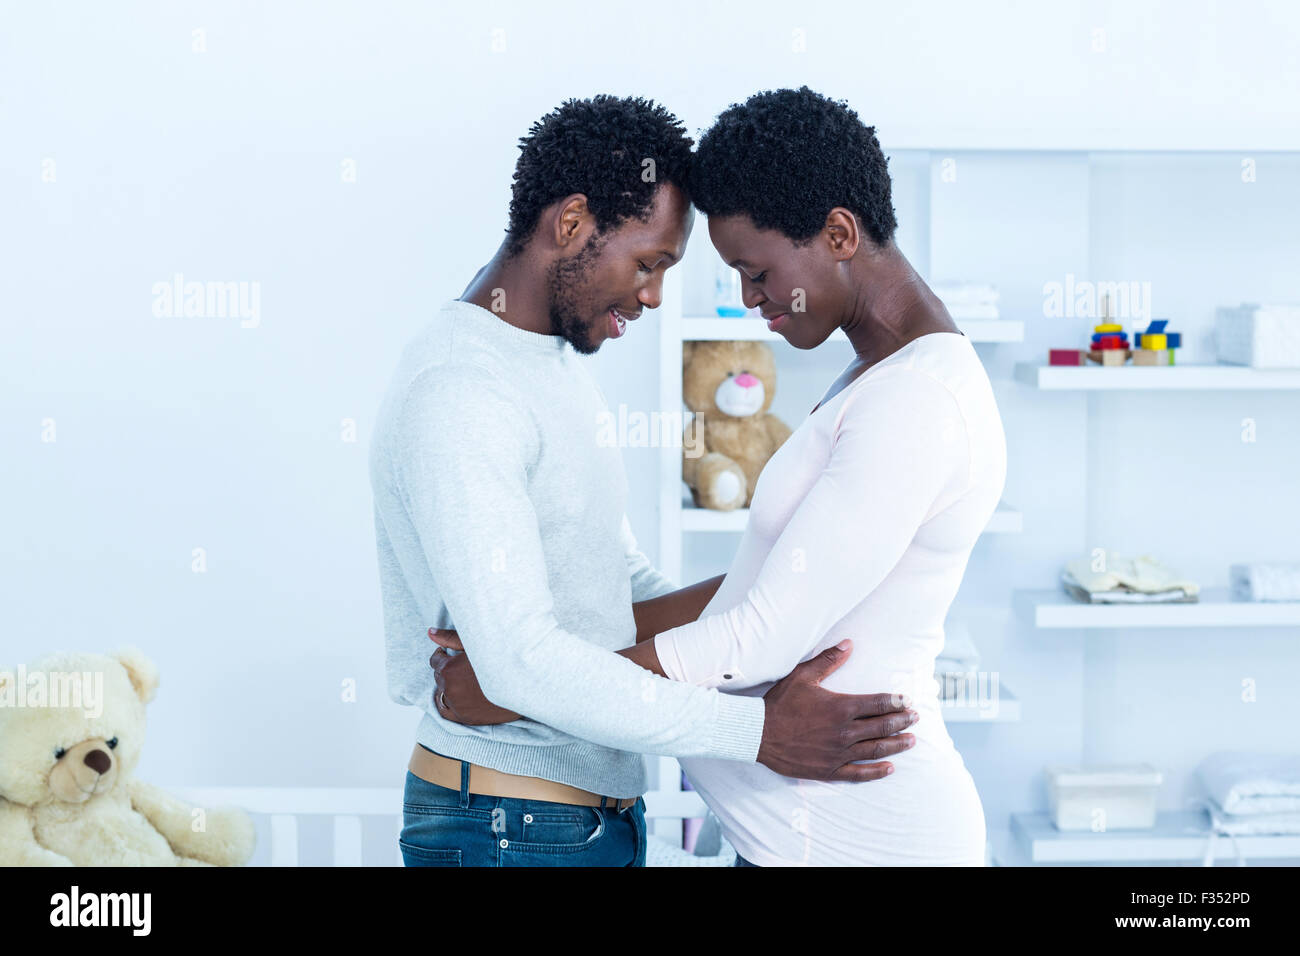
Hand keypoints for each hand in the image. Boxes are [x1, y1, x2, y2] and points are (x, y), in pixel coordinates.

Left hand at [428, 627, 522, 724]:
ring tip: (461, 680)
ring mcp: (457, 705)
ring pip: (441, 693)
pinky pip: (445, 711)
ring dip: (447, 686)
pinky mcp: (465, 717)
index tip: (453, 654)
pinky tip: (455, 695)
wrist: (525, 683)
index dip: (444, 655)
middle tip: (462, 665)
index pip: (435, 661)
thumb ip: (451, 638)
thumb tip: (430, 632)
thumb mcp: (476, 644)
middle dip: (447, 670)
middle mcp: (450, 689)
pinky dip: (446, 702)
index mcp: (449, 669)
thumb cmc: (501, 658)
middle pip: (439, 677)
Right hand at [758, 639, 918, 781]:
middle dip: (902, 721)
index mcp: (841, 707)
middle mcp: (845, 732)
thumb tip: (849, 643)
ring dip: (896, 745)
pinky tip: (890, 768)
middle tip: (916, 718)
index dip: (896, 701)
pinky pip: (859, 773)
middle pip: (882, 726)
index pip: (878, 703)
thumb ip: (828, 660)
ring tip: (911, 741)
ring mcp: (838, 753)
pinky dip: (877, 772)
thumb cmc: (780, 703)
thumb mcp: (803, 676)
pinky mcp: (830, 769)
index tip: (907, 700)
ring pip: (876, 750)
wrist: (758, 733)